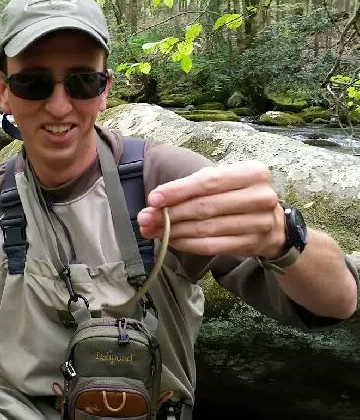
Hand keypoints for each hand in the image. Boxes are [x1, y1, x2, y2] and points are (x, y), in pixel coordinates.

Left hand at [137, 162, 285, 258]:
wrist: (273, 223)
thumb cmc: (238, 195)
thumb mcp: (222, 181)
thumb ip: (191, 187)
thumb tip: (155, 202)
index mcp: (252, 173)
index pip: (208, 182)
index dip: (178, 191)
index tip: (153, 199)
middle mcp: (260, 197)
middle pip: (204, 207)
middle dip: (169, 214)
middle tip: (145, 218)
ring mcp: (260, 223)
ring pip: (206, 229)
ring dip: (173, 231)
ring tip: (152, 230)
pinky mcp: (254, 244)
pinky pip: (212, 246)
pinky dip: (187, 244)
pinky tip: (170, 240)